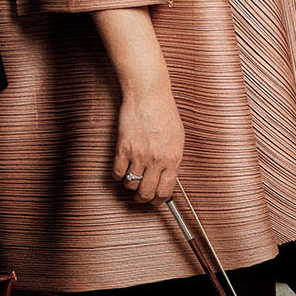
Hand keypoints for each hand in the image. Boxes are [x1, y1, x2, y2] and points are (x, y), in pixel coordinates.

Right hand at [113, 85, 182, 203]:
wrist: (148, 95)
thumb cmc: (164, 113)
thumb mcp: (177, 138)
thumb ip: (173, 159)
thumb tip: (167, 177)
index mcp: (173, 158)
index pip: (165, 191)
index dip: (159, 200)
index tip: (155, 200)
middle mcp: (157, 159)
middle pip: (147, 193)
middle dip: (142, 198)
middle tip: (139, 196)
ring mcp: (139, 154)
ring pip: (131, 185)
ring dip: (130, 185)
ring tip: (131, 178)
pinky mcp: (123, 148)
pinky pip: (118, 173)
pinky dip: (118, 175)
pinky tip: (121, 169)